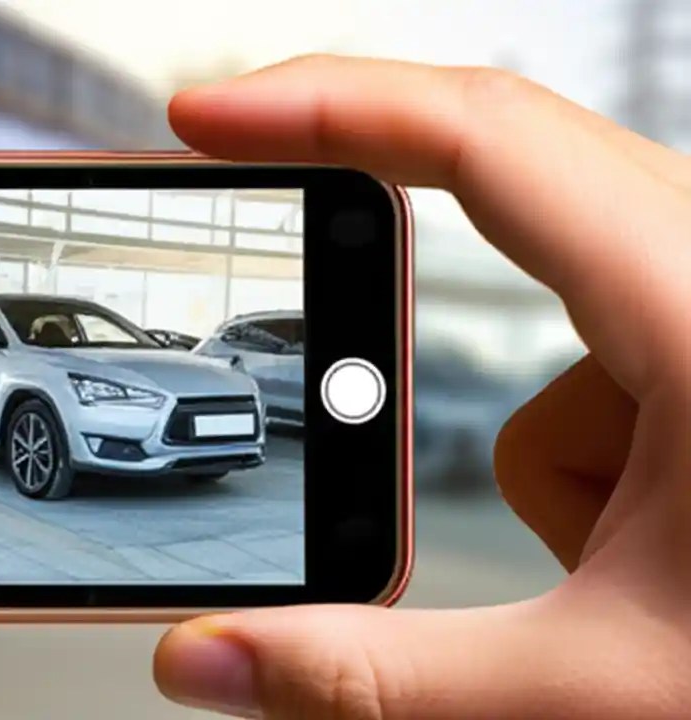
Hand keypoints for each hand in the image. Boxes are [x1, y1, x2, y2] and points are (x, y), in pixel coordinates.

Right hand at [154, 55, 690, 718]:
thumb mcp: (598, 689)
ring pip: (564, 334)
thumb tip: (205, 654)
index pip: (479, 138)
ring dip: (550, 462)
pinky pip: (612, 381)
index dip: (322, 106)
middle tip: (320, 326)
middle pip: (505, 195)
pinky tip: (664, 554)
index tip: (205, 115)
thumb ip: (379, 679)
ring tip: (627, 584)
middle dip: (410, 293)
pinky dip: (596, 464)